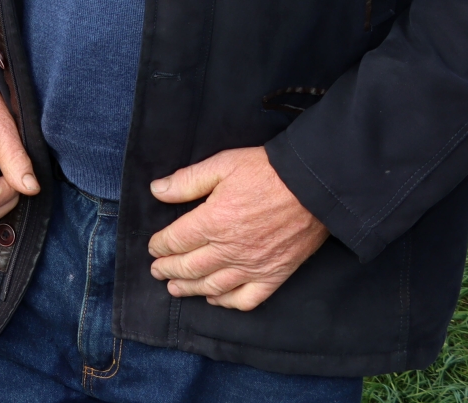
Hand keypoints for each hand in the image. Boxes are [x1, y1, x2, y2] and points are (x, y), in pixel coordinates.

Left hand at [147, 147, 328, 309]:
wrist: (314, 187)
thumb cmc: (267, 172)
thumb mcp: (222, 165)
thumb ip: (187, 181)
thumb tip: (157, 191)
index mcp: (213, 221)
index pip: (176, 240)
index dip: (160, 245)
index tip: (153, 247)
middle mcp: (229, 250)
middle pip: (189, 266)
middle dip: (168, 269)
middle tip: (156, 271)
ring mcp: (252, 266)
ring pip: (212, 286)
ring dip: (190, 288)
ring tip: (175, 288)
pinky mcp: (274, 275)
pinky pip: (246, 299)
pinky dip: (227, 302)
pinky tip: (215, 298)